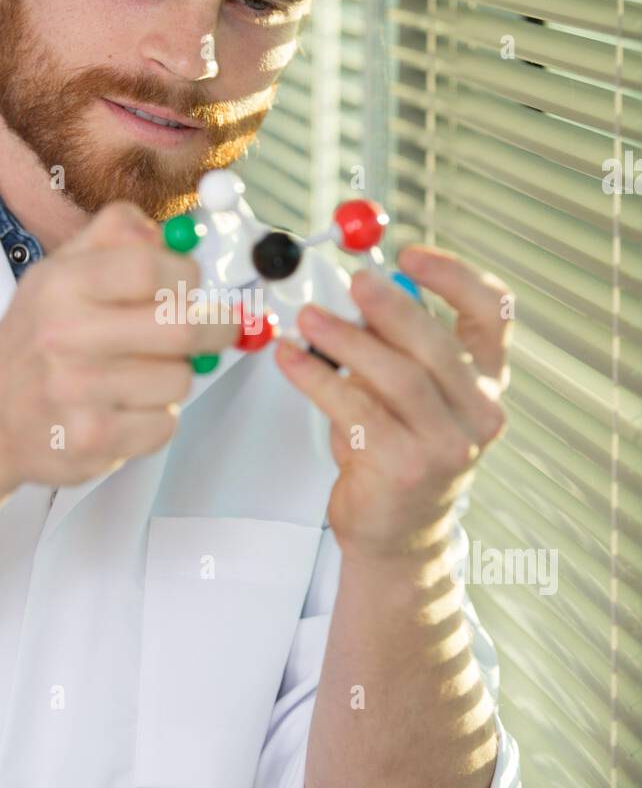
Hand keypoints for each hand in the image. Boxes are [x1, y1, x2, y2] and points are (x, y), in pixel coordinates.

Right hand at [0, 202, 238, 490]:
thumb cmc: (35, 339)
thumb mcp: (60, 269)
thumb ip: (116, 234)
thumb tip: (174, 233)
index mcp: (60, 284)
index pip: (149, 267)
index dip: (187, 276)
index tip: (193, 286)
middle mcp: (63, 336)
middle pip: (179, 327)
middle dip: (213, 328)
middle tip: (217, 329)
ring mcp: (75, 393)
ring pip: (178, 380)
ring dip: (175, 378)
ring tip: (143, 375)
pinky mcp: (89, 441)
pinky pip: (163, 425)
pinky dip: (156, 419)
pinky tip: (126, 409)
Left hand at [274, 247, 511, 562]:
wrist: (396, 531)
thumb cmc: (397, 450)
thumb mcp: (404, 389)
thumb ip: (393, 343)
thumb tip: (358, 290)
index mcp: (486, 380)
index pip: (493, 314)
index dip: (456, 277)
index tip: (411, 256)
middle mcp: (479, 412)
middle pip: (439, 344)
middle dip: (392, 308)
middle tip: (354, 281)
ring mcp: (447, 446)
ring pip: (399, 378)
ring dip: (347, 342)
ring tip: (310, 318)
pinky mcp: (406, 469)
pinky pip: (357, 411)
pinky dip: (318, 379)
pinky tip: (293, 360)